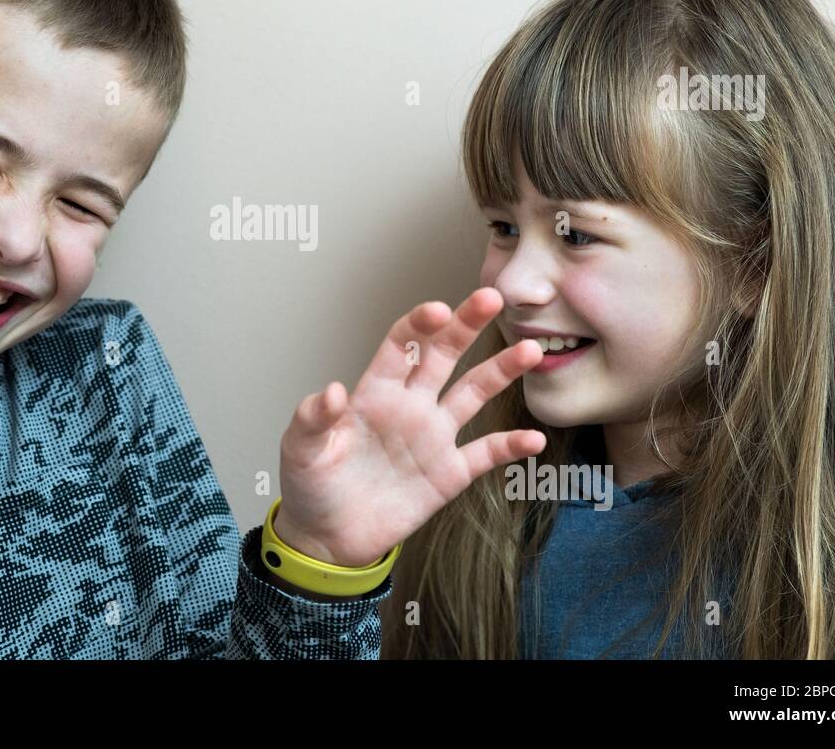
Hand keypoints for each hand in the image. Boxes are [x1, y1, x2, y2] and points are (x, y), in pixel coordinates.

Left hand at [273, 287, 545, 566]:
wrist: (327, 536)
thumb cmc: (310, 485)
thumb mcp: (300, 449)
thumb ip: (313, 418)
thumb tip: (332, 390)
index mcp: (374, 393)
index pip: (400, 347)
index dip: (418, 326)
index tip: (438, 311)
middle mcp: (409, 406)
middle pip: (443, 356)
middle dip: (466, 326)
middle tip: (490, 298)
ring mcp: (433, 437)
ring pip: (473, 393)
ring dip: (501, 371)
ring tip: (530, 351)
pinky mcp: (448, 473)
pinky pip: (485, 453)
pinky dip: (510, 446)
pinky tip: (534, 439)